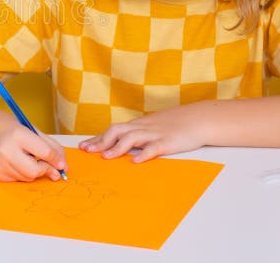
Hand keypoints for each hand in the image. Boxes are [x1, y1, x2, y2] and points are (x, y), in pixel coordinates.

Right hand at [0, 115, 66, 181]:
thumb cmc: (7, 127)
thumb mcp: (29, 128)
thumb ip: (49, 145)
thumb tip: (63, 164)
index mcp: (17, 134)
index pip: (44, 152)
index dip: (56, 160)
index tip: (63, 164)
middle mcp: (6, 151)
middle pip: (35, 171)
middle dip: (45, 170)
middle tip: (49, 166)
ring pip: (27, 178)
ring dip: (33, 171)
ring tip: (27, 157)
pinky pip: (17, 179)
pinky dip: (22, 173)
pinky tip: (16, 161)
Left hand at [78, 105, 208, 162]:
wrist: (197, 119)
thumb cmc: (172, 125)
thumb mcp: (150, 128)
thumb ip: (135, 135)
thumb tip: (118, 146)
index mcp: (136, 126)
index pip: (112, 131)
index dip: (97, 138)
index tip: (82, 146)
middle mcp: (142, 128)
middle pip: (117, 130)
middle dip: (101, 141)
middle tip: (88, 151)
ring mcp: (154, 134)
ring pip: (132, 137)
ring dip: (118, 147)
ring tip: (106, 157)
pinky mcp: (167, 142)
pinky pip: (154, 148)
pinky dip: (144, 154)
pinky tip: (136, 161)